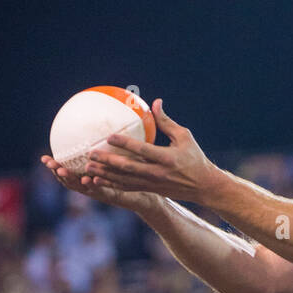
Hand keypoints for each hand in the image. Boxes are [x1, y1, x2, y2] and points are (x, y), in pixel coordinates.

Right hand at [39, 156, 158, 212]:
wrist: (152, 196)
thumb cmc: (138, 177)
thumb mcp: (123, 158)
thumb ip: (113, 145)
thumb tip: (110, 122)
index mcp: (92, 178)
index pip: (70, 172)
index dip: (57, 166)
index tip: (45, 157)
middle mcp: (94, 187)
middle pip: (71, 181)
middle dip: (59, 172)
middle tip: (49, 162)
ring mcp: (104, 193)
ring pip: (83, 187)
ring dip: (72, 179)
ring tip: (62, 170)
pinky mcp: (116, 197)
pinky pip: (103, 190)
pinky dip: (95, 185)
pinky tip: (88, 178)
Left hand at [84, 99, 220, 204]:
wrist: (203, 186)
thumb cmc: (195, 158)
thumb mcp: (184, 136)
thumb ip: (166, 122)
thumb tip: (156, 102)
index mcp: (167, 158)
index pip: (142, 150)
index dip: (125, 144)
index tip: (109, 137)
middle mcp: (157, 173)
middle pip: (128, 168)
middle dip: (108, 162)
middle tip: (91, 154)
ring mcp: (152, 184)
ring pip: (124, 180)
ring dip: (105, 174)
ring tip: (89, 168)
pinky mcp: (150, 190)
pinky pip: (127, 188)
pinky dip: (111, 184)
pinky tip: (98, 181)